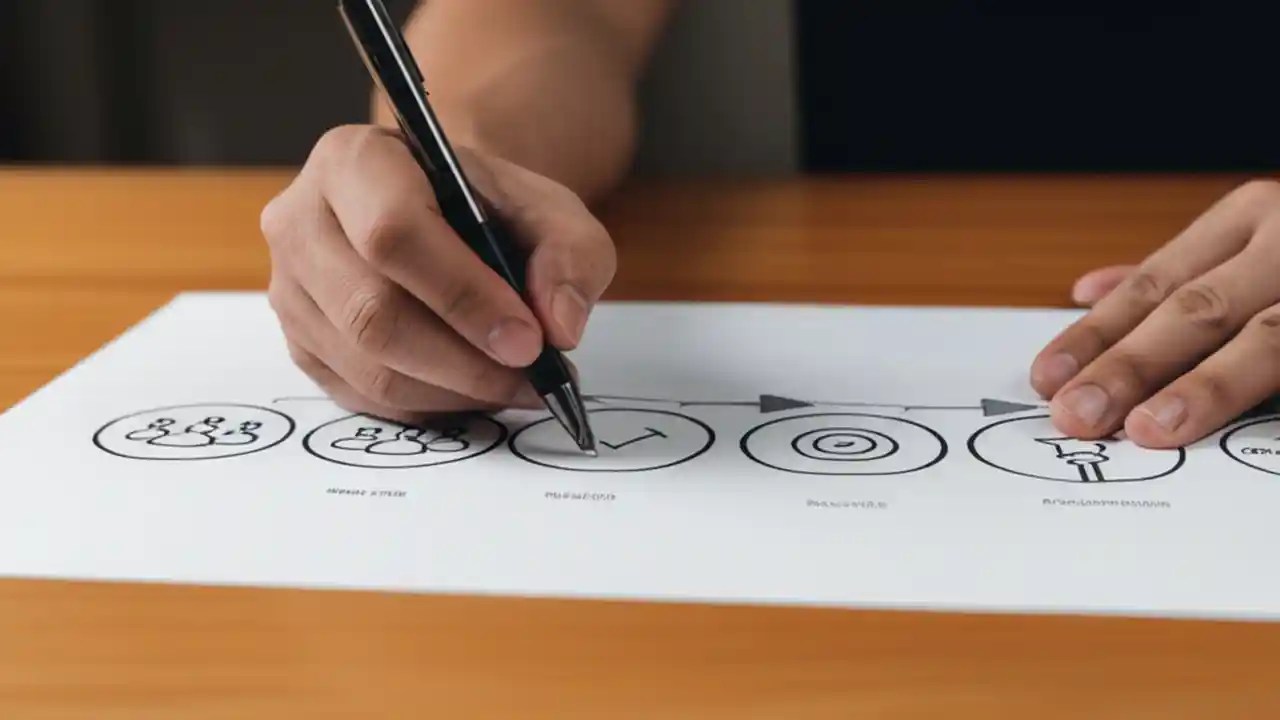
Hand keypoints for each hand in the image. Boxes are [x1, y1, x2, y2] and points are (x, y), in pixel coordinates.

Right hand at [261, 125, 615, 422]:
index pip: (394, 234)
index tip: (528, 340)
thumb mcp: (550, 209)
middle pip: (371, 313)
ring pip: (367, 366)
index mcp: (356, 160)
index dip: (464, 296)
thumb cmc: (489, 208)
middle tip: (532, 377)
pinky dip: (430, 406)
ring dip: (454, 391)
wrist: (443, 216)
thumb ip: (571, 254)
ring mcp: (290, 288)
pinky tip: (475, 391)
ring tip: (516, 386)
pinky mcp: (299, 344)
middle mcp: (301, 220)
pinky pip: (362, 397)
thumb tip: (559, 324)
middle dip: (464, 361)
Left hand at [1031, 180, 1279, 447]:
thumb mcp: (1254, 236)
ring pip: (1270, 337)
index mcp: (1254, 217)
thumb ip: (1182, 270)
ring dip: (1208, 387)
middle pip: (1200, 310)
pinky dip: (1275, 410)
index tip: (1047, 380)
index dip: (1098, 335)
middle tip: (1078, 415)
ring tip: (1152, 429)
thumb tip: (1087, 291)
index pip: (1156, 284)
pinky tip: (1247, 441)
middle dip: (1132, 367)